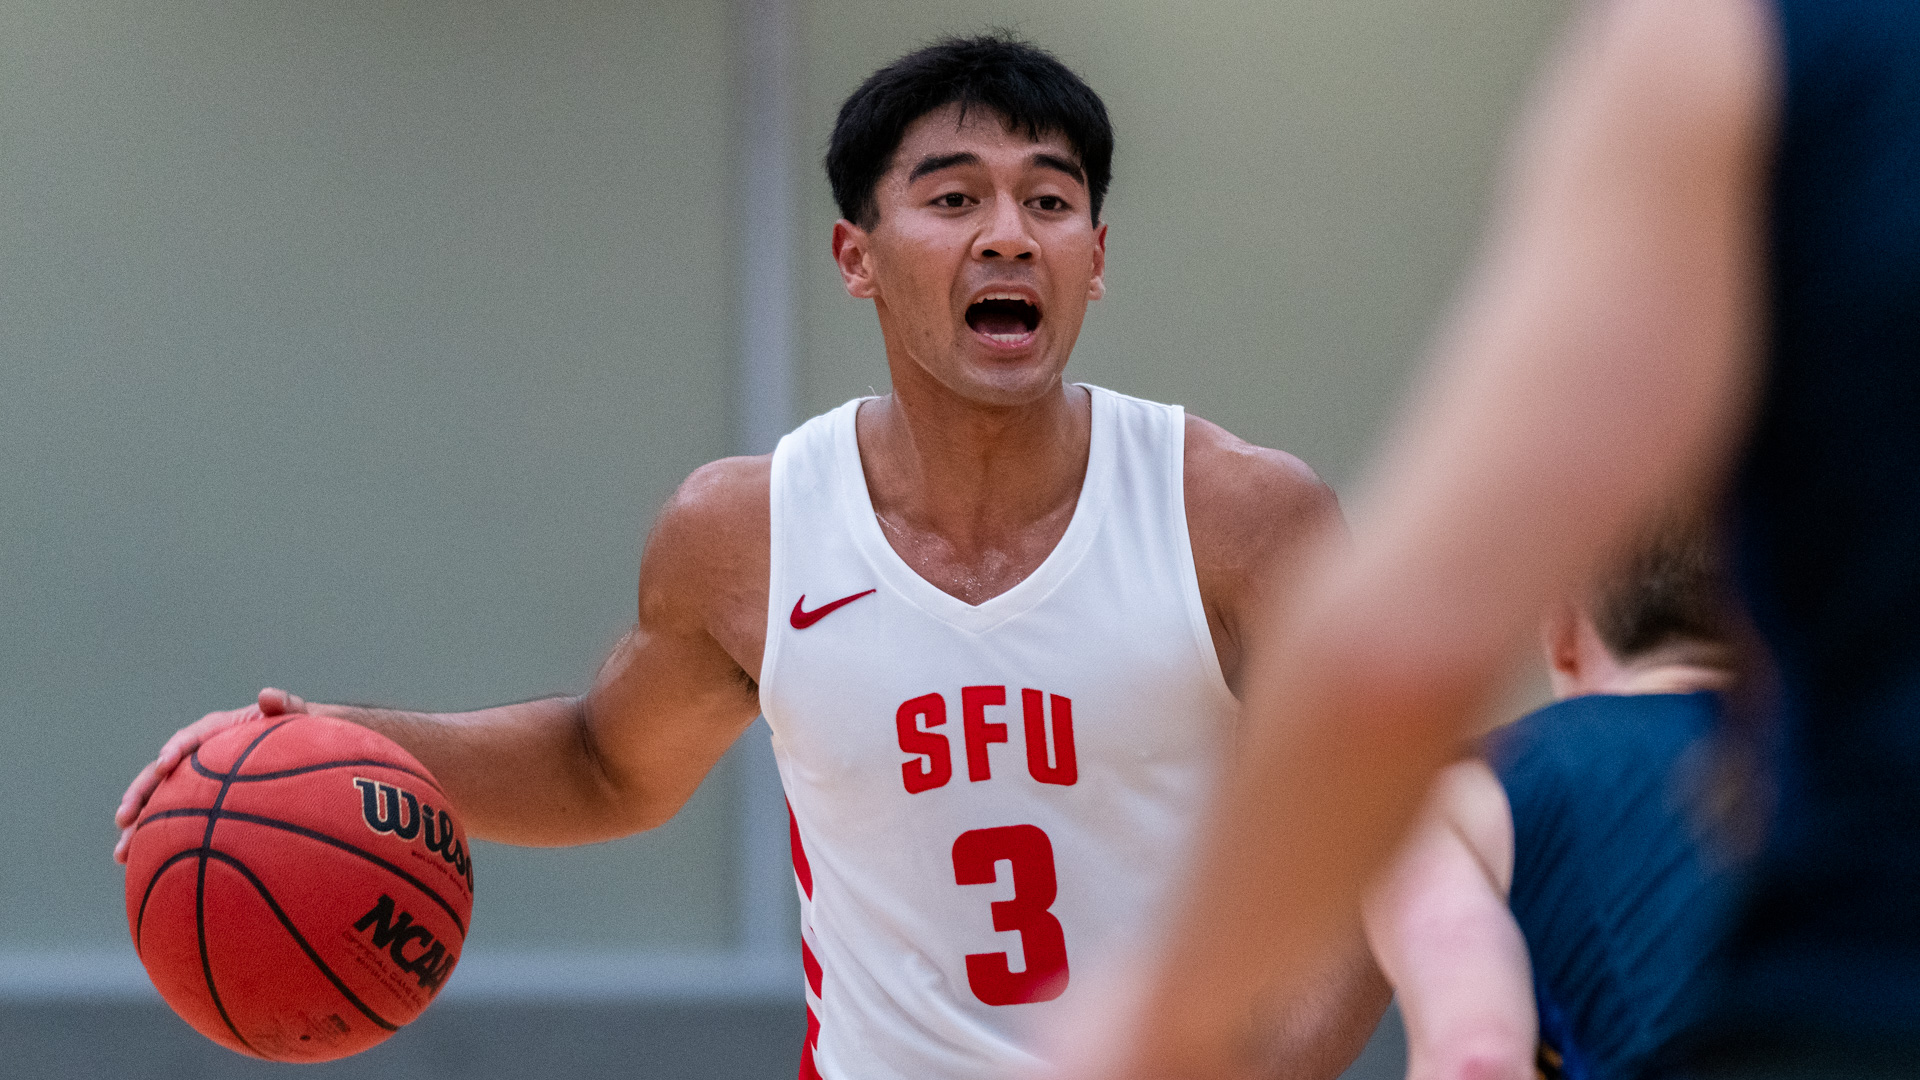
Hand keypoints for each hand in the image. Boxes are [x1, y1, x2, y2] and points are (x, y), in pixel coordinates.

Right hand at [113, 687, 308, 863]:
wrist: (300, 753)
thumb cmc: (296, 731)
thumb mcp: (295, 715)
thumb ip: (285, 705)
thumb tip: (268, 695)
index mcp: (217, 730)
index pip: (191, 737)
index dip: (175, 749)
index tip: (164, 765)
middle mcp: (197, 755)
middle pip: (159, 774)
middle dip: (139, 795)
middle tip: (124, 818)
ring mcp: (193, 780)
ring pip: (157, 801)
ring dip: (137, 826)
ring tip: (121, 853)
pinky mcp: (195, 801)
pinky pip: (171, 818)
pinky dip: (155, 838)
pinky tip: (139, 863)